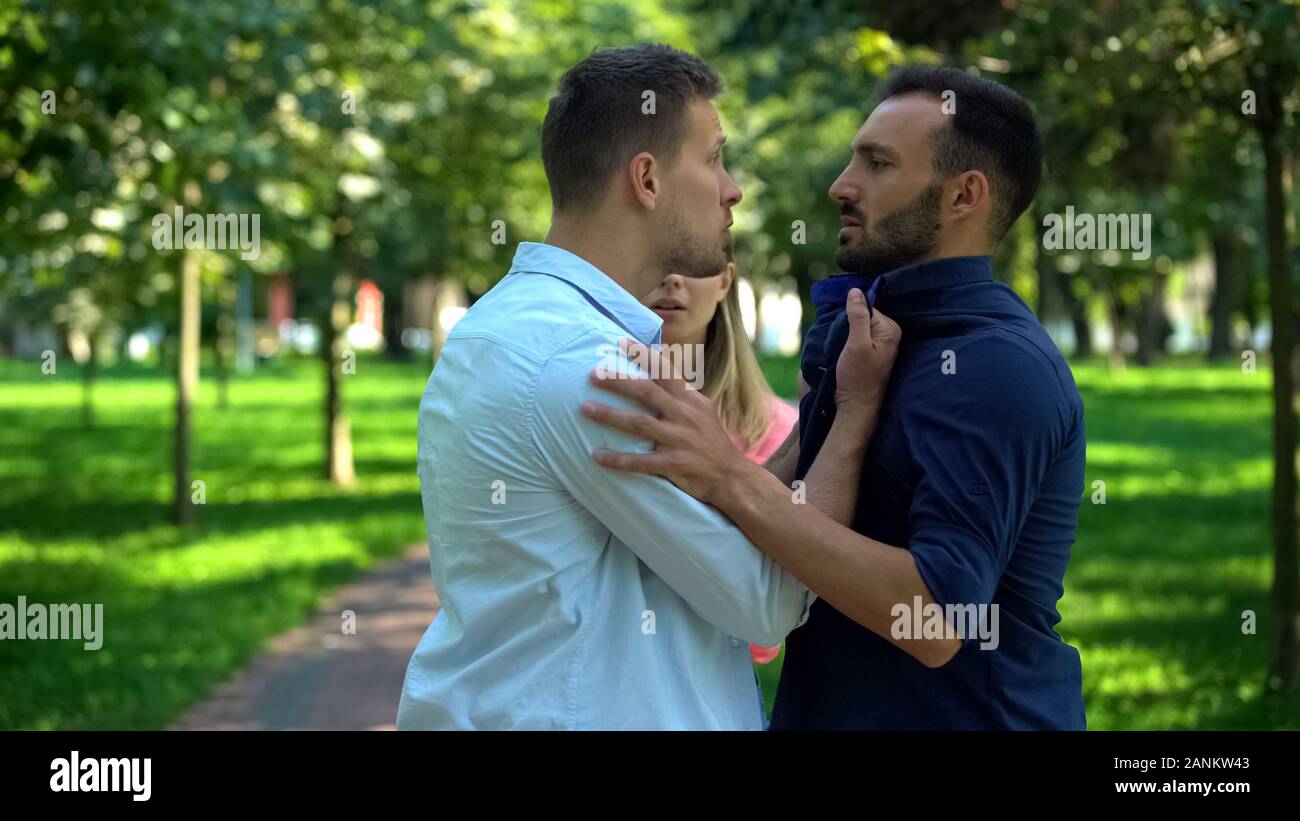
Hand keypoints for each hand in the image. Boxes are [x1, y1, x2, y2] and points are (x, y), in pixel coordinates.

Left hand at [581, 339, 751, 505]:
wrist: (731, 475)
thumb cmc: (712, 440)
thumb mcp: (702, 409)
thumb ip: (682, 393)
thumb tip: (662, 371)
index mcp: (689, 399)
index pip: (665, 370)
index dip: (642, 354)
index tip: (620, 342)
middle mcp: (683, 415)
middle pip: (646, 391)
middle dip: (617, 380)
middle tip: (592, 375)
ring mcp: (678, 439)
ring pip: (638, 423)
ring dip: (609, 415)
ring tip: (585, 409)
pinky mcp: (673, 464)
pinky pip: (640, 462)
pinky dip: (617, 460)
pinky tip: (597, 456)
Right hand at [834, 288, 900, 410]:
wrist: (856, 405)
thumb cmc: (857, 377)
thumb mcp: (856, 344)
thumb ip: (858, 317)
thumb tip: (855, 291)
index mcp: (890, 330)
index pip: (867, 308)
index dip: (851, 317)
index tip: (844, 333)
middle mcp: (889, 335)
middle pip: (862, 316)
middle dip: (848, 325)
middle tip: (843, 344)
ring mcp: (881, 344)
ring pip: (857, 327)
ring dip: (846, 335)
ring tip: (843, 351)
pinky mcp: (871, 352)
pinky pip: (857, 338)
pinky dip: (847, 342)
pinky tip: (844, 354)